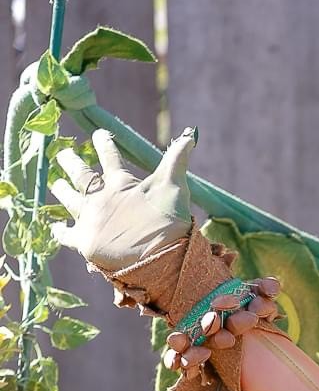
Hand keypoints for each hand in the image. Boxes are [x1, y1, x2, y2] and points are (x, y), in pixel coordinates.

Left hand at [50, 126, 195, 273]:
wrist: (159, 259)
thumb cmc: (169, 222)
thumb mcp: (175, 185)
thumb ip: (177, 158)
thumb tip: (191, 131)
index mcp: (120, 183)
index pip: (109, 156)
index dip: (104, 143)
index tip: (99, 134)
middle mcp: (100, 197)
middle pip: (80, 174)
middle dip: (71, 162)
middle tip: (63, 155)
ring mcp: (90, 218)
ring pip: (68, 199)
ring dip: (61, 190)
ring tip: (57, 185)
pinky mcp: (84, 242)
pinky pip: (65, 235)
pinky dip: (60, 230)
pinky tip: (56, 227)